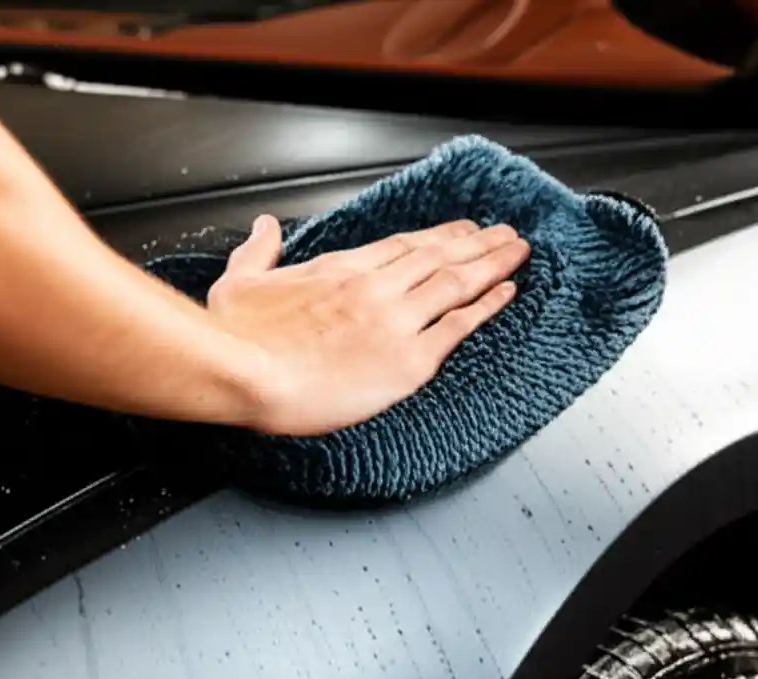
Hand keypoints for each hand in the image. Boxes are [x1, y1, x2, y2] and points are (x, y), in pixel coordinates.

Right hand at [208, 214, 529, 435]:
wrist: (245, 373)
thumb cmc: (238, 337)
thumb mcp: (241, 280)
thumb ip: (259, 250)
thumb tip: (265, 226)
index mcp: (340, 269)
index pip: (403, 245)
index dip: (439, 236)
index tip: (462, 230)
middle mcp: (375, 288)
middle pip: (439, 257)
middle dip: (478, 244)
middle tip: (507, 234)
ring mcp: (395, 322)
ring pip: (456, 283)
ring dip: (493, 265)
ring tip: (518, 253)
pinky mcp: (407, 360)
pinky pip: (458, 327)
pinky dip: (487, 307)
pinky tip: (507, 293)